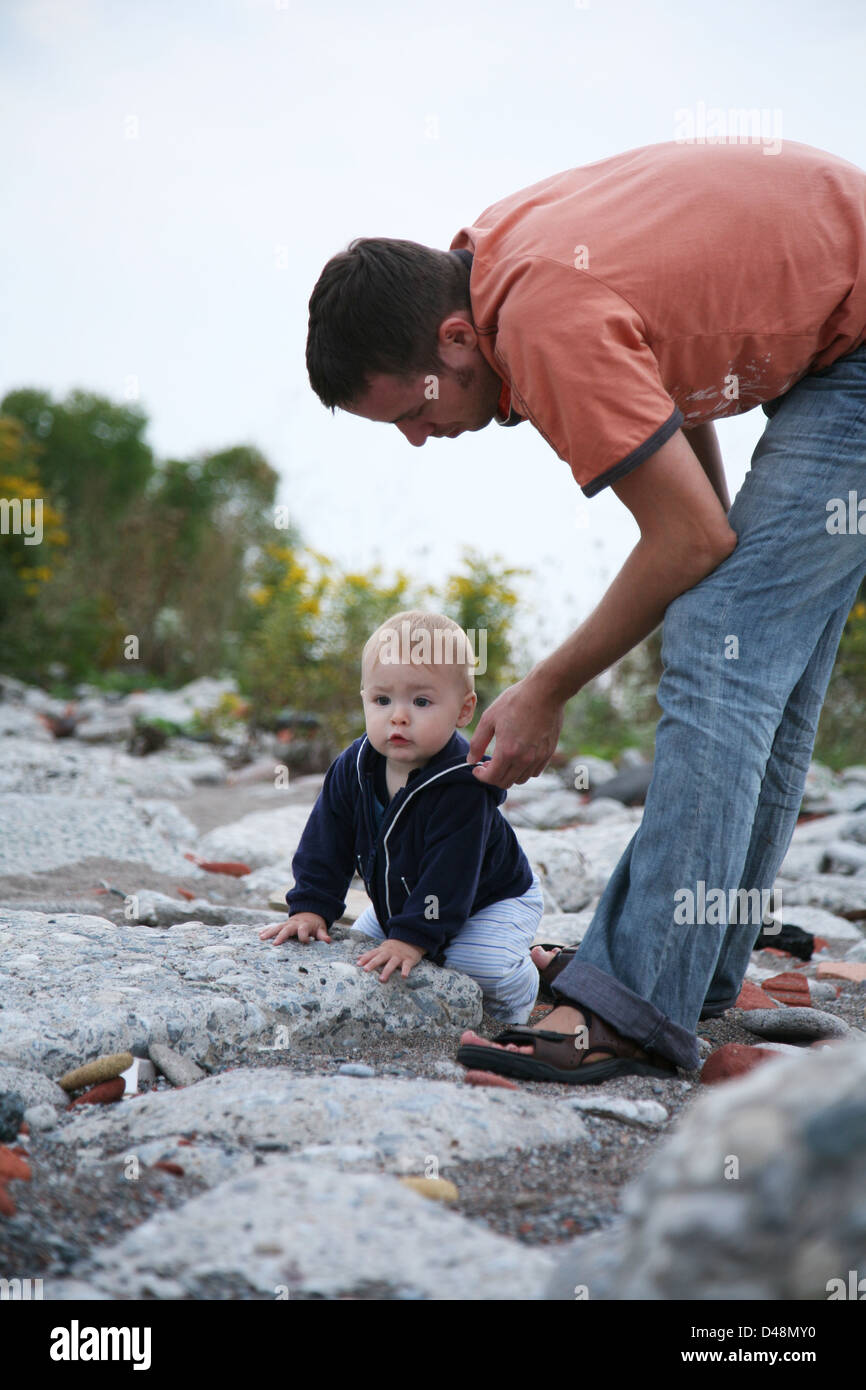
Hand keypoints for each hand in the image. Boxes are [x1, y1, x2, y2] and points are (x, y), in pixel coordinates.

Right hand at [259, 912, 330, 945]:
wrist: (309, 913)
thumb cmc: (315, 924)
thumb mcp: (321, 928)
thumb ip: (323, 935)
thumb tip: (328, 941)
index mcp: (304, 925)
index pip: (303, 931)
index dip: (304, 937)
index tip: (306, 942)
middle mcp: (294, 924)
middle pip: (287, 929)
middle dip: (281, 936)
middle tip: (275, 944)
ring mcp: (287, 924)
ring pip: (277, 927)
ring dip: (269, 932)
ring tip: (261, 938)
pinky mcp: (283, 925)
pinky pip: (274, 927)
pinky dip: (267, 930)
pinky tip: (259, 934)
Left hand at [356, 938, 423, 981]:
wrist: (412, 938)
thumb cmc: (394, 947)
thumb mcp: (382, 949)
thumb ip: (371, 954)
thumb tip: (357, 958)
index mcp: (382, 950)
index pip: (372, 954)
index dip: (365, 959)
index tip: (358, 964)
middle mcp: (390, 953)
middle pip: (380, 958)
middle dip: (373, 964)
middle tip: (365, 970)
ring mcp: (399, 956)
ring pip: (392, 964)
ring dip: (386, 971)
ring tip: (381, 980)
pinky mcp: (409, 960)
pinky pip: (407, 966)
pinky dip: (405, 971)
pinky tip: (403, 976)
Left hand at [467, 673, 564, 788]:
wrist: (545, 691)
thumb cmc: (515, 701)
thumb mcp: (489, 718)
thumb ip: (477, 742)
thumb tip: (471, 760)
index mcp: (507, 751)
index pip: (492, 778)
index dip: (481, 776)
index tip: (477, 769)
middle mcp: (524, 759)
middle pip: (505, 782)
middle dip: (493, 777)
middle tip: (487, 765)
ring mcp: (538, 757)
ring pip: (521, 779)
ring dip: (509, 774)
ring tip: (503, 760)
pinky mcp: (549, 752)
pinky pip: (534, 771)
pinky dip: (524, 770)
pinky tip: (519, 757)